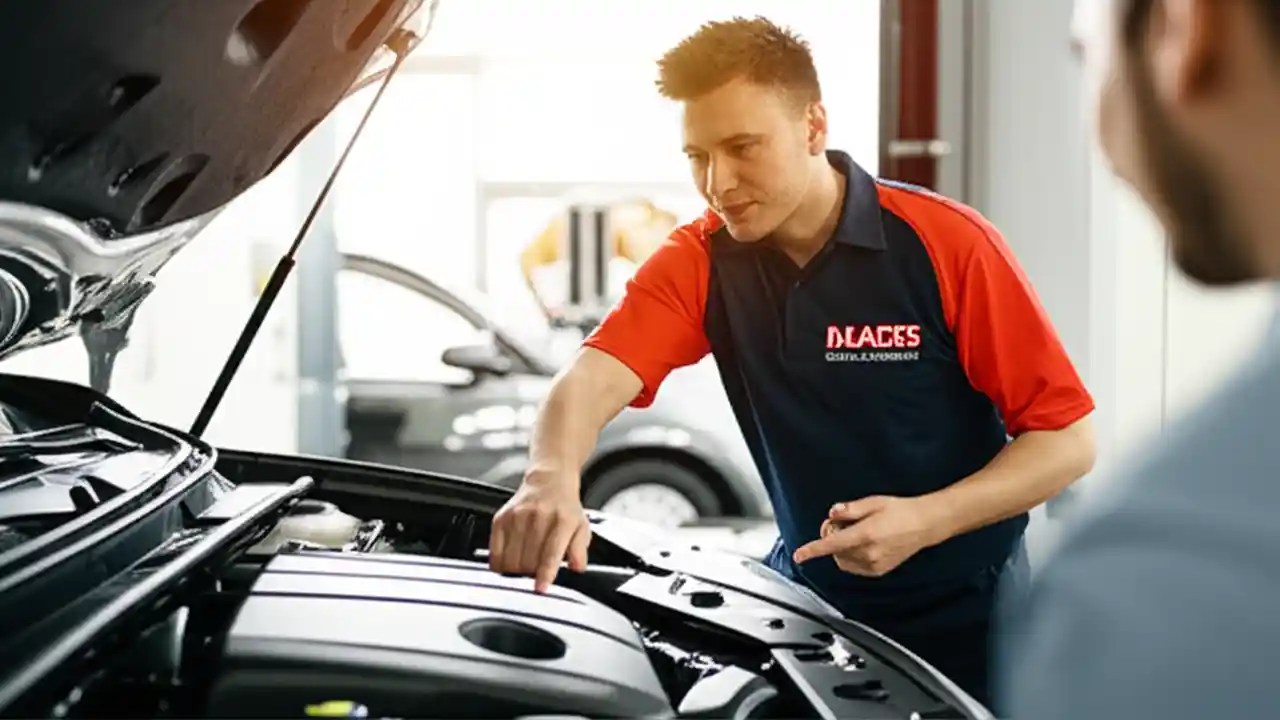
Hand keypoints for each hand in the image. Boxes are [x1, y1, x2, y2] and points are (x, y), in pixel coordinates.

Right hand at [489, 470, 591, 592]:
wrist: (548, 481)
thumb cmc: (565, 508)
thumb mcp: (582, 528)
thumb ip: (580, 551)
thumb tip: (577, 569)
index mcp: (562, 520)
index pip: (550, 552)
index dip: (545, 573)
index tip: (540, 588)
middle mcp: (538, 516)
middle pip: (528, 561)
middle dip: (532, 574)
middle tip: (537, 572)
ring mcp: (517, 517)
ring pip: (511, 559)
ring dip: (517, 571)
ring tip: (526, 566)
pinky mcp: (501, 518)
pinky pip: (495, 553)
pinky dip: (501, 564)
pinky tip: (510, 562)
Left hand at [791, 496, 945, 577]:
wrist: (925, 524)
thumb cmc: (900, 510)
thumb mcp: (873, 502)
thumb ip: (849, 509)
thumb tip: (832, 514)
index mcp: (865, 535)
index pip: (831, 544)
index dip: (812, 550)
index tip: (799, 555)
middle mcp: (868, 553)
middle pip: (834, 551)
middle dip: (831, 538)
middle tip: (841, 524)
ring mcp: (874, 564)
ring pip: (843, 561)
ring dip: (840, 549)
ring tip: (856, 533)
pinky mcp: (879, 571)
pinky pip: (854, 566)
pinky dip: (851, 556)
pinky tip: (863, 544)